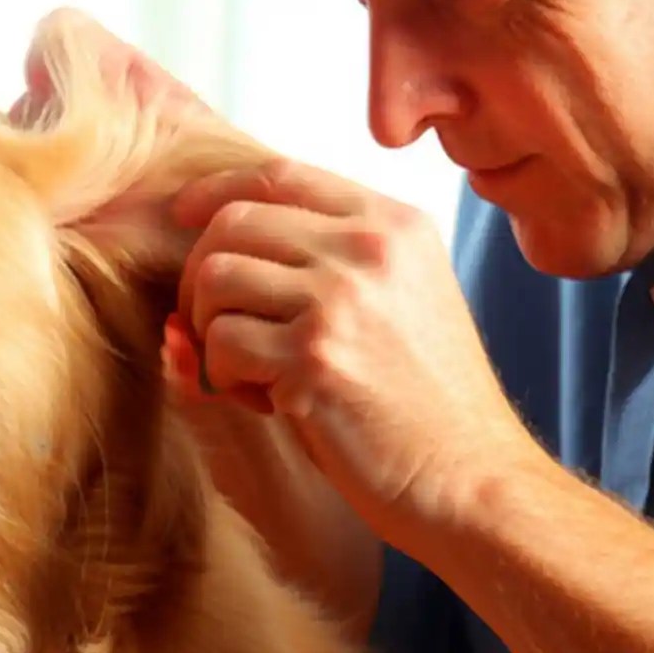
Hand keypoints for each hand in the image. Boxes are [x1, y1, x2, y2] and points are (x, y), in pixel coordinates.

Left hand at [10, 8, 383, 638]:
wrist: (470, 477)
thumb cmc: (428, 399)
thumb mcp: (404, 296)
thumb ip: (331, 257)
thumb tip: (211, 237)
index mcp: (394, 224)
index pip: (280, 175)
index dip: (218, 192)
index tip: (184, 215)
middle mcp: (368, 246)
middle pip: (234, 222)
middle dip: (202, 275)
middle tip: (217, 327)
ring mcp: (341, 298)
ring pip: (214, 277)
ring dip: (211, 329)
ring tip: (252, 370)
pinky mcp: (313, 357)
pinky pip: (219, 343)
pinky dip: (224, 376)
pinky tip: (267, 400)